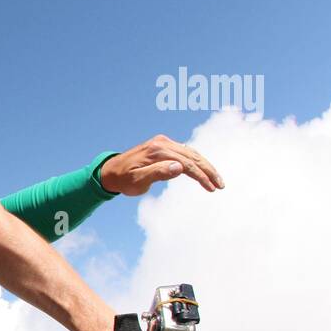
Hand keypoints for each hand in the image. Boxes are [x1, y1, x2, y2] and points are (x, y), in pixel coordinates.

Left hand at [99, 134, 223, 194]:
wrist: (110, 171)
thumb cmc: (123, 180)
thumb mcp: (137, 181)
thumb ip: (157, 173)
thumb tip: (180, 167)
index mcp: (157, 151)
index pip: (186, 164)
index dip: (201, 176)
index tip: (212, 188)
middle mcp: (162, 143)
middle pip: (193, 156)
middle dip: (209, 171)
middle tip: (221, 185)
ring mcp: (163, 142)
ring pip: (191, 153)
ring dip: (205, 166)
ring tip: (216, 181)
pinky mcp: (163, 145)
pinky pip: (185, 151)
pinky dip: (196, 160)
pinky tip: (204, 170)